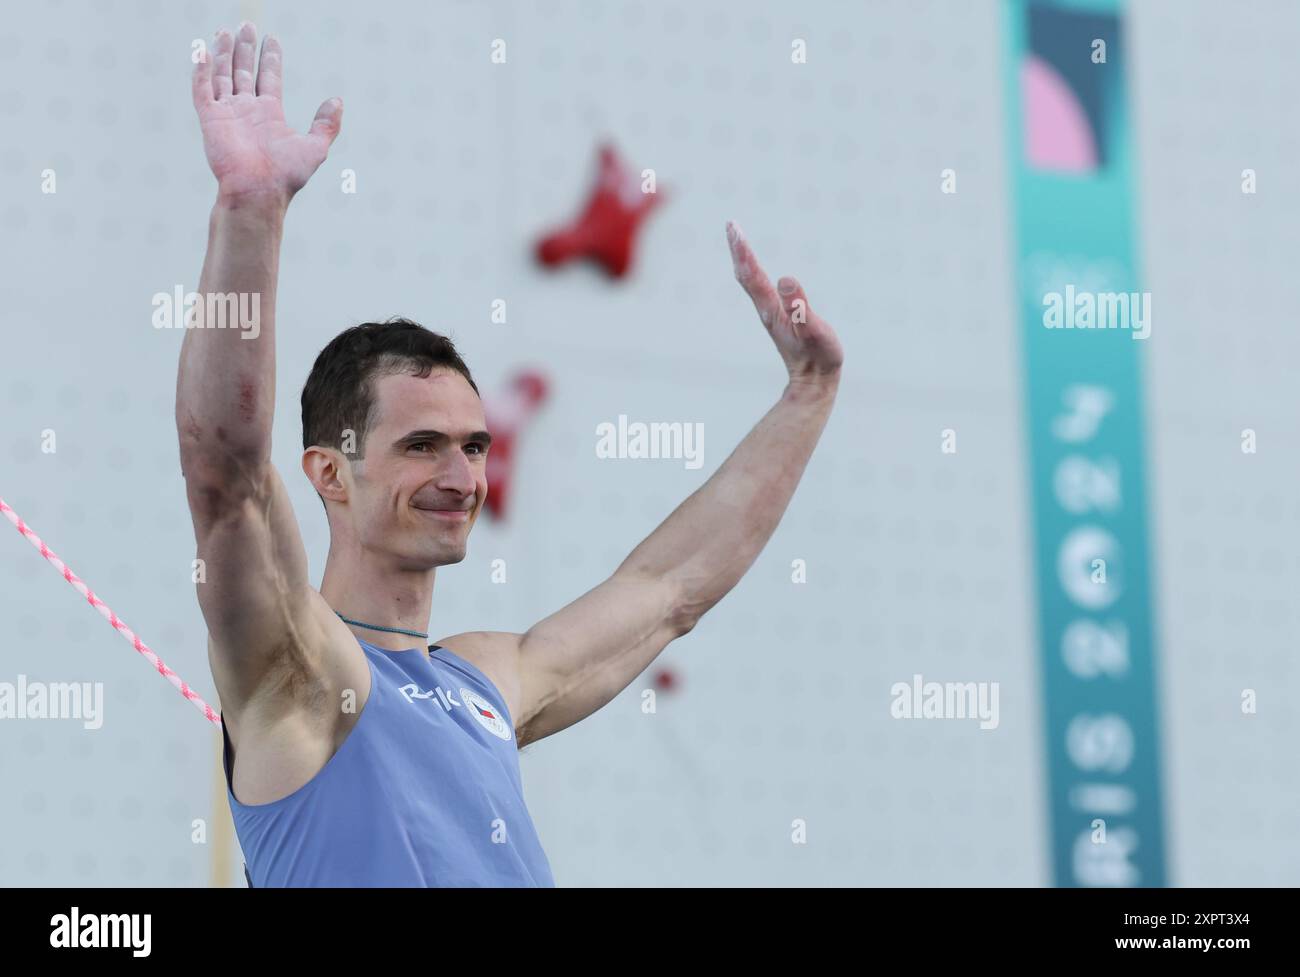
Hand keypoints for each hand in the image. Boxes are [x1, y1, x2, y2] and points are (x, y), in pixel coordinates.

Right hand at [191, 22, 341, 206]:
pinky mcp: (210, 119)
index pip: (269, 78)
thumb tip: (338, 101)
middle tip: (247, 26)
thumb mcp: (315, 147)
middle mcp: (247, 110)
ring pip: (222, 75)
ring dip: (224, 53)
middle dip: (245, 49)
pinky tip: (203, 51)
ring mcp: (227, 113)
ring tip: (226, 31)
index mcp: (269, 114)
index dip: (270, 58)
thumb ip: (326, 124)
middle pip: (244, 71)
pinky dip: (202, 70)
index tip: (272, 38)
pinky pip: (202, 90)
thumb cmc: (286, 175)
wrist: (258, 191)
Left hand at [726, 221, 843, 389]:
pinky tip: (755, 267)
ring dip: (744, 258)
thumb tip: (785, 279)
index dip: (743, 251)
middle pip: (746, 274)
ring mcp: (771, 313)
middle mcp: (766, 309)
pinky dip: (753, 271)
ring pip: (750, 281)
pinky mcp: (778, 316)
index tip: (733, 228)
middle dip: (738, 249)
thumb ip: (800, 307)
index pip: (752, 275)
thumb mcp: (814, 331)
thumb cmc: (818, 357)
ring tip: (738, 237)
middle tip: (731, 225)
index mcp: (772, 310)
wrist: (814, 381)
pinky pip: (760, 287)